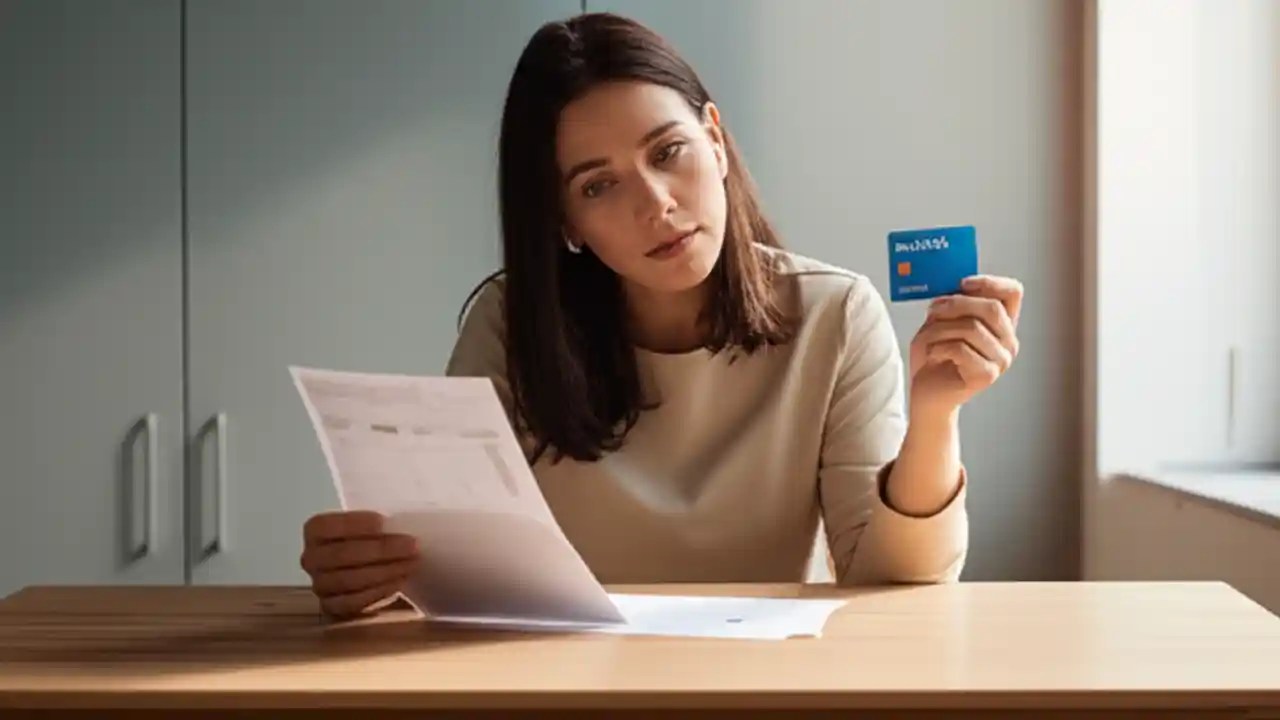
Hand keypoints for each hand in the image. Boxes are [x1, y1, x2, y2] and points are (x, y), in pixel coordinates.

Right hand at [300, 510, 419, 618]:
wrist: (371, 568)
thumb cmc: (371, 539)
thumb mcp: (371, 525)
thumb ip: (377, 523)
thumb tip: (397, 522)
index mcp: (314, 531)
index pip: (326, 526)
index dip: (353, 524)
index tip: (383, 522)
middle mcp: (311, 559)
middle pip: (341, 555)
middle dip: (380, 550)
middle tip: (410, 545)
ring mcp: (319, 585)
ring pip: (349, 580)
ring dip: (384, 571)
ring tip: (411, 563)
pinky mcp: (332, 607)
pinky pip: (353, 602)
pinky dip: (378, 591)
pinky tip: (399, 581)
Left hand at [908, 275, 1023, 415]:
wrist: (927, 395)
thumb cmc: (934, 356)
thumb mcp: (940, 322)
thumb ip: (951, 304)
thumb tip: (954, 285)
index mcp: (1001, 324)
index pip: (1013, 292)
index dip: (990, 282)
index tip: (962, 283)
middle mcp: (1008, 341)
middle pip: (992, 308)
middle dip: (956, 304)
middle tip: (932, 310)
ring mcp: (1001, 360)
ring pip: (972, 328)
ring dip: (941, 329)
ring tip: (928, 339)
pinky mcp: (988, 376)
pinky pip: (961, 349)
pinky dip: (939, 347)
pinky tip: (933, 355)